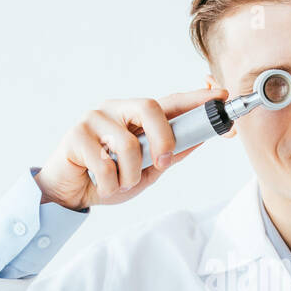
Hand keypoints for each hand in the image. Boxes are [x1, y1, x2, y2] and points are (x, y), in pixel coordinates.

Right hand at [35, 87, 227, 209]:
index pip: (169, 102)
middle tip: (162, 164)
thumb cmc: (107, 178)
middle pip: (150, 108)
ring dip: (130, 175)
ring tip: (120, 182)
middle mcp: (116, 110)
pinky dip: (110, 183)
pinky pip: (106, 164)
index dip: (195, 99)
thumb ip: (169, 154)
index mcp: (135, 116)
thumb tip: (200, 139)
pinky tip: (101, 184)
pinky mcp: (75, 134)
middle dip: (164, 140)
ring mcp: (94, 118)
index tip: (220, 97)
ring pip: (129, 144)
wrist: (70, 194)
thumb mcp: (146, 170)